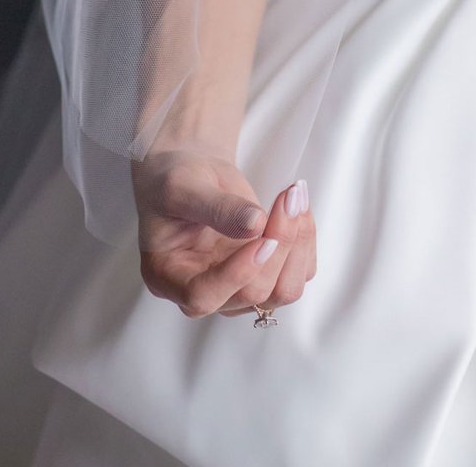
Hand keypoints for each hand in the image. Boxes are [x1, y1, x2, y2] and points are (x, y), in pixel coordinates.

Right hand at [133, 149, 316, 319]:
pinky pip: (299, 272)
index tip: (264, 238)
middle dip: (279, 242)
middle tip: (289, 194)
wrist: (194, 177)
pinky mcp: (265, 274)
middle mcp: (207, 293)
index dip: (238, 274)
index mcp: (170, 278)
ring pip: (283, 290)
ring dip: (298, 243)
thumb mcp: (183, 186)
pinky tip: (298, 206)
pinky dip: (306, 239)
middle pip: (254, 292)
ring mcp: (238, 288)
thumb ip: (216, 208)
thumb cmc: (175, 183)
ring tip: (296, 196)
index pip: (204, 297)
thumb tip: (256, 224)